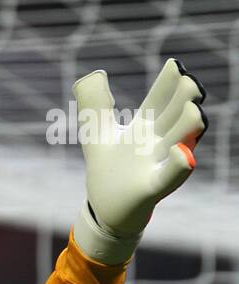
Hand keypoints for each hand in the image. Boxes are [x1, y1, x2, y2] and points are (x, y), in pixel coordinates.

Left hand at [72, 58, 207, 262]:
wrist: (104, 213)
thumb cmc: (107, 172)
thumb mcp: (96, 135)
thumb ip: (93, 104)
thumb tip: (93, 75)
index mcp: (145, 127)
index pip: (162, 96)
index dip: (171, 80)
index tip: (176, 67)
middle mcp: (156, 142)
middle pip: (178, 112)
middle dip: (186, 96)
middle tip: (189, 84)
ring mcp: (156, 165)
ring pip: (181, 140)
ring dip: (189, 124)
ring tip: (194, 109)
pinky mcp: (150, 190)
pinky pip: (169, 177)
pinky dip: (178, 166)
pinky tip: (183, 153)